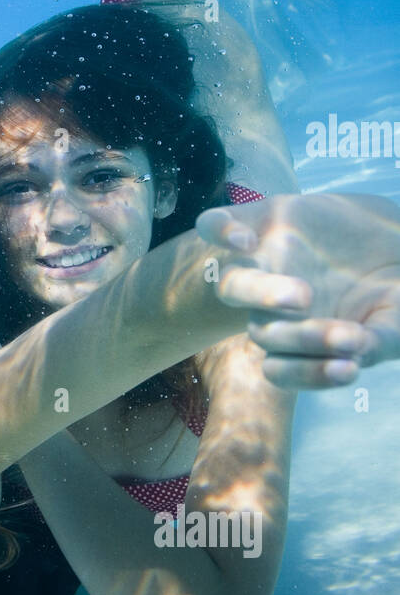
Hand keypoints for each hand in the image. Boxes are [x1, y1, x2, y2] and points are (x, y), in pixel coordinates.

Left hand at [196, 194, 399, 386]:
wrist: (390, 235)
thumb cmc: (391, 288)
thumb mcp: (395, 318)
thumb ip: (379, 340)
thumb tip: (358, 353)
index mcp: (295, 338)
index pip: (281, 368)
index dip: (308, 374)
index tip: (351, 369)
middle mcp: (268, 307)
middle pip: (261, 331)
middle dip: (303, 338)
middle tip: (345, 336)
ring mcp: (258, 263)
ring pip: (231, 285)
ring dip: (261, 293)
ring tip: (302, 298)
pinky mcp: (255, 220)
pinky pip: (213, 225)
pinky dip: (220, 229)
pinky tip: (243, 240)